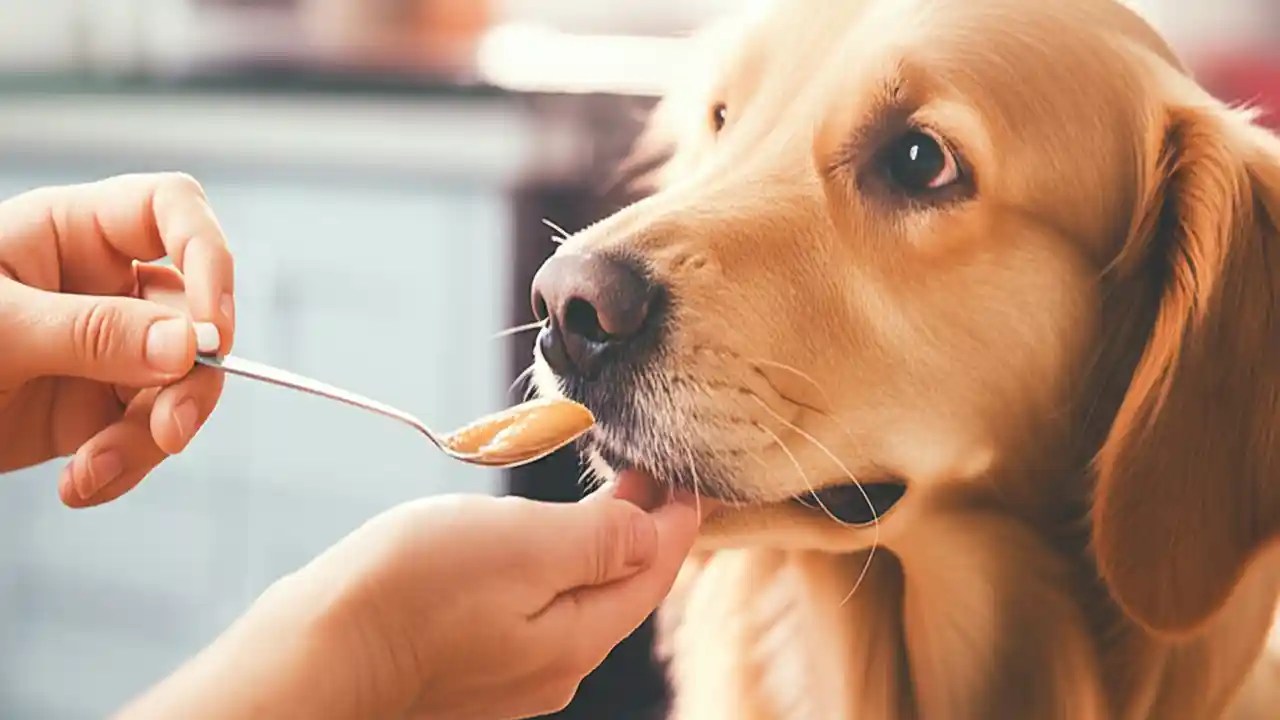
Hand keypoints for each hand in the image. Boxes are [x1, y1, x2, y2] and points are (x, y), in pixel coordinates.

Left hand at [0, 173, 234, 505]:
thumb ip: (91, 334)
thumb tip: (189, 346)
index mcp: (68, 233)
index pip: (172, 212)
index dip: (209, 257)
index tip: (213, 331)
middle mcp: (98, 284)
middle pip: (191, 313)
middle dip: (189, 378)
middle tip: (172, 431)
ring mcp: (102, 347)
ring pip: (178, 381)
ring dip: (152, 435)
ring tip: (95, 473)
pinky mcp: (94, 406)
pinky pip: (145, 431)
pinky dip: (126, 464)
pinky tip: (82, 486)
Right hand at [120, 474, 703, 719]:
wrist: (313, 654)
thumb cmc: (411, 592)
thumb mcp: (526, 546)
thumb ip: (600, 539)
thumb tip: (653, 531)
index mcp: (578, 638)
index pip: (654, 570)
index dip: (677, 517)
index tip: (687, 473)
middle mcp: (553, 666)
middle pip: (619, 587)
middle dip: (638, 526)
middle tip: (644, 468)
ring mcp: (509, 670)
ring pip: (574, 596)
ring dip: (593, 543)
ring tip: (598, 490)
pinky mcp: (467, 661)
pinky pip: (531, 606)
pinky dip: (548, 563)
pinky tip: (532, 536)